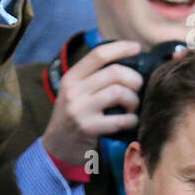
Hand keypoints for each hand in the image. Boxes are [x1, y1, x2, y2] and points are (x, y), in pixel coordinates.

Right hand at [40, 40, 142, 166]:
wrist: (57, 147)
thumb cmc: (73, 116)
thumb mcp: (74, 91)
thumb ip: (93, 76)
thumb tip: (127, 59)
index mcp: (71, 78)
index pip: (98, 54)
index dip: (121, 48)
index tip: (137, 48)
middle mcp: (73, 91)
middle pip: (114, 72)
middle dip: (134, 79)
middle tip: (137, 87)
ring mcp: (80, 109)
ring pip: (120, 93)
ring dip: (134, 100)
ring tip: (132, 107)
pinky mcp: (88, 128)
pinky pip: (122, 119)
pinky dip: (132, 120)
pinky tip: (130, 122)